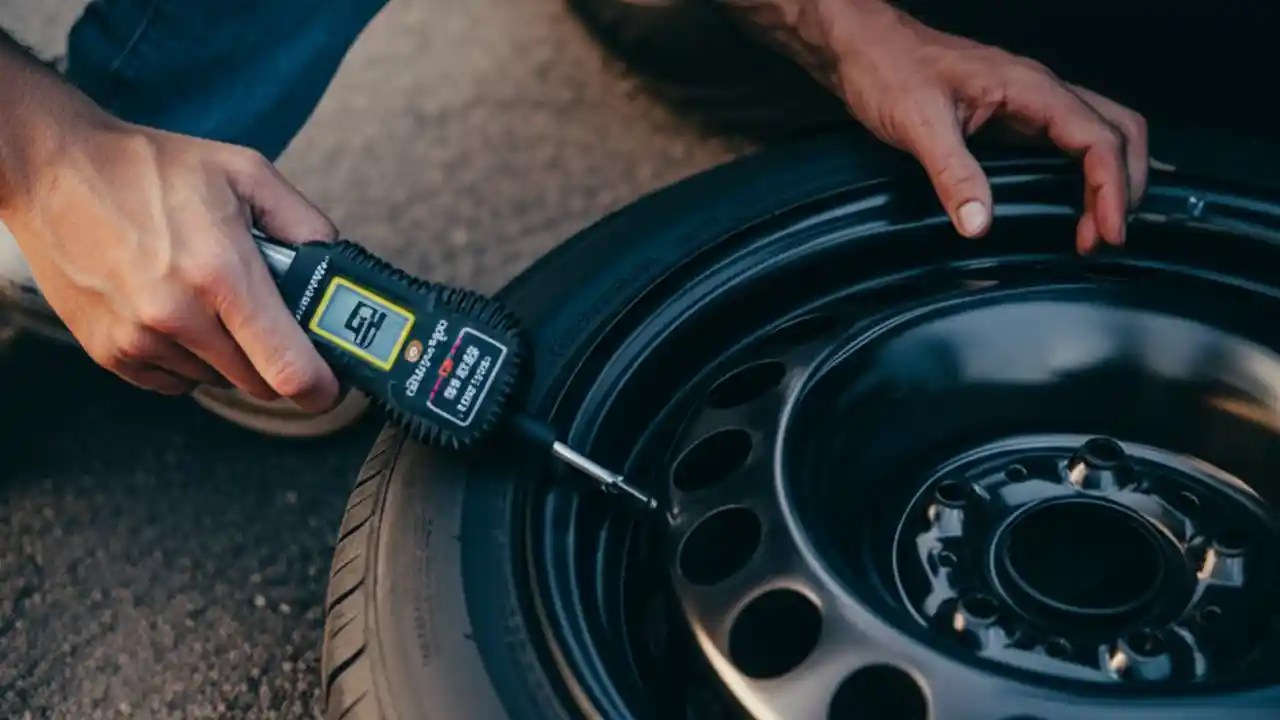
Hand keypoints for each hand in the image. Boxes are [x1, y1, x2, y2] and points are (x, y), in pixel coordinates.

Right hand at [1, 116, 340, 408]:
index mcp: (223, 273)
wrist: (53, 169)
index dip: (320, 388)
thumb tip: (337, 267)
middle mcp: (180, 315)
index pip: (288, 369)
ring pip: (218, 381)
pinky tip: (174, 309)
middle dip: (276, 360)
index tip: (331, 385)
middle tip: (269, 317)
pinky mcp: (111, 353)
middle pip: (259, 384)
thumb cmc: (153, 168)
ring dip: (228, 354)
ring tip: (207, 296)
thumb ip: (303, 222)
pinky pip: (176, 381)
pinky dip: (187, 357)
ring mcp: (140, 339)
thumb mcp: (245, 172)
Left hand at [726, 0, 1147, 252]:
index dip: (1111, 189)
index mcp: (1030, 88)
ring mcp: (1028, 102)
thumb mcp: (917, 124)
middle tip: (1107, 239)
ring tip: (1096, 229)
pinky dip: (1086, 172)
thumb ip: (952, 173)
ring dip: (1111, 178)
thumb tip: (979, 225)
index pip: (1098, 138)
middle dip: (1126, 184)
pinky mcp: (1011, 116)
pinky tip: (1076, 201)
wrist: (861, 47)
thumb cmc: (887, 70)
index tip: (1105, 235)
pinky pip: (1068, 141)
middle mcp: (1039, 91)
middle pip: (1118, 130)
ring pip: (1100, 132)